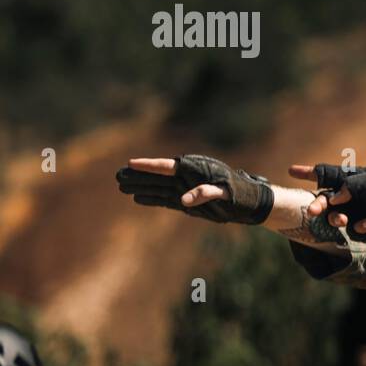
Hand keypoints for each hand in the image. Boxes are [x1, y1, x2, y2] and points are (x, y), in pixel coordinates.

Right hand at [116, 155, 273, 224]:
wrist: (248, 202)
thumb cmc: (239, 193)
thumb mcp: (226, 192)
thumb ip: (206, 193)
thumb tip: (184, 200)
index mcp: (195, 169)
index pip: (167, 167)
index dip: (149, 166)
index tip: (131, 163)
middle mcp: (187, 178)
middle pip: (157, 177)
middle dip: (138, 177)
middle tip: (117, 176)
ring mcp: (185, 189)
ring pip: (158, 188)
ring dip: (141, 188)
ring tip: (121, 186)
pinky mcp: (187, 202)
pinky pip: (165, 200)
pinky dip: (151, 199)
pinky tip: (138, 199)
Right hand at [287, 163, 365, 241]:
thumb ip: (350, 187)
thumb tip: (332, 198)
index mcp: (353, 179)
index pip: (327, 174)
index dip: (309, 173)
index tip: (291, 171)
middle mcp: (352, 195)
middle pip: (326, 199)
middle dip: (317, 204)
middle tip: (312, 210)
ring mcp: (358, 211)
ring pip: (336, 217)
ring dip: (334, 218)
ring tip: (340, 219)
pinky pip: (354, 230)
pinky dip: (359, 226)